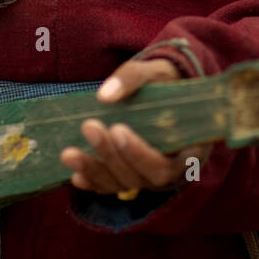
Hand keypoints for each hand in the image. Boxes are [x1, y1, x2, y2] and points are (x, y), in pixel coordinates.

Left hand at [59, 57, 209, 195]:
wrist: (163, 90)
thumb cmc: (165, 82)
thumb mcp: (155, 72)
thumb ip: (133, 78)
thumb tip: (104, 95)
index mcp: (190, 147)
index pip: (169, 164)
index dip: (141, 153)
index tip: (117, 128)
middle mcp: (173, 169)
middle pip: (144, 177)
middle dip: (112, 156)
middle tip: (89, 126)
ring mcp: (151, 176)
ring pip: (125, 184)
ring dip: (95, 170)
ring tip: (68, 153)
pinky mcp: (133, 177)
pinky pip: (113, 187)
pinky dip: (93, 181)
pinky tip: (74, 174)